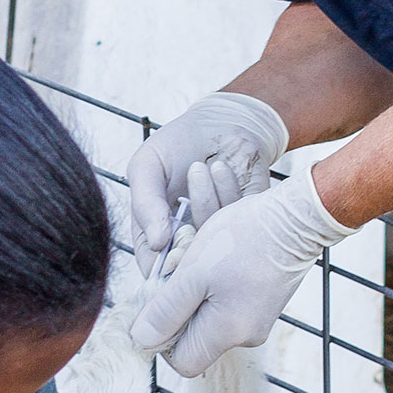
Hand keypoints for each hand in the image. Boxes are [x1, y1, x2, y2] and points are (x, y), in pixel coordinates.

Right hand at [126, 92, 289, 263]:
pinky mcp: (247, 222)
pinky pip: (241, 223)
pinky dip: (228, 191)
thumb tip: (157, 243)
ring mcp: (219, 235)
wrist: (222, 122)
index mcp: (156, 235)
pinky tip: (220, 168)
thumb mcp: (147, 166)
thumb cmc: (177, 145)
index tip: (172, 242)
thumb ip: (144, 203)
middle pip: (190, 269)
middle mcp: (189, 242)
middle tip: (187, 205)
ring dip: (206, 201)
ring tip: (198, 167)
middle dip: (191, 242)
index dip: (164, 265)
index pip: (157, 270)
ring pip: (216, 243)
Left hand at [129, 172, 349, 375]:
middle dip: (178, 309)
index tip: (158, 302)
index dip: (162, 338)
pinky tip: (215, 258)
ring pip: (210, 319)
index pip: (182, 362)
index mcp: (228, 333)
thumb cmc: (243, 239)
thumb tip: (140, 341)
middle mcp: (246, 336)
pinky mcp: (265, 304)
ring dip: (194, 293)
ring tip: (198, 259)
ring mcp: (258, 321)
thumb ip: (165, 311)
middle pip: (196, 341)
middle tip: (177, 273)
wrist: (295, 218)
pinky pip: (227, 305)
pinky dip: (213, 286)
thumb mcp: (193, 272)